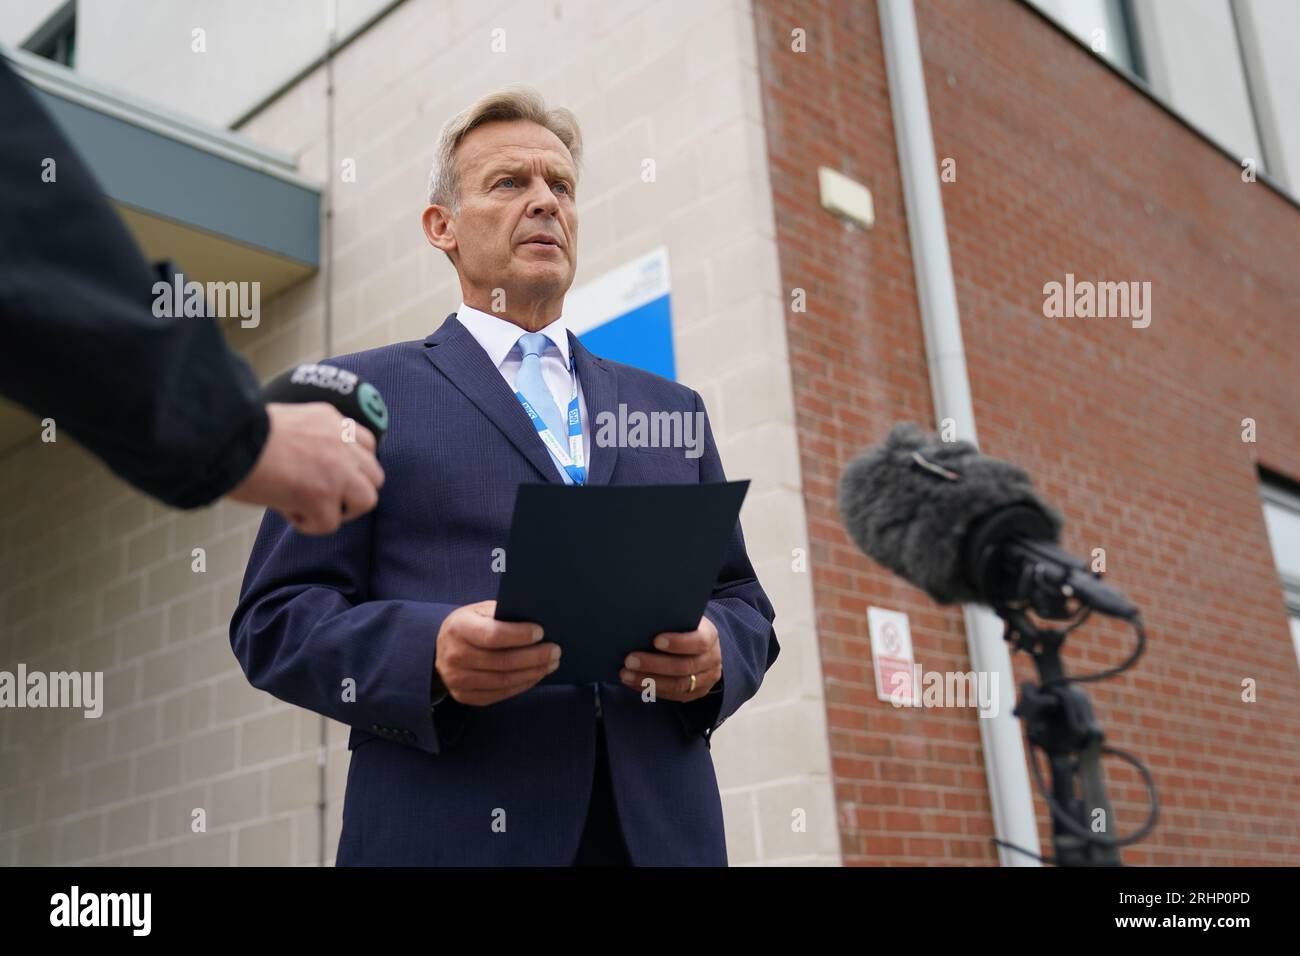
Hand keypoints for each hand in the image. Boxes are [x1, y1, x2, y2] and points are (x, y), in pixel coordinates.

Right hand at [227, 402, 384, 534]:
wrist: (225, 438)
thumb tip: (307, 465)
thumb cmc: (241, 432)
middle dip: (353, 489)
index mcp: (331, 419)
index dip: (353, 464)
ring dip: (342, 509)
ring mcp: (337, 471)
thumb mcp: (287, 423)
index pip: (366, 443)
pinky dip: (308, 523)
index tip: (334, 474)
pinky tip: (285, 509)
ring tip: (312, 507)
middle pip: (375, 475)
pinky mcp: (323, 498)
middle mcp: (342, 443)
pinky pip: (329, 524)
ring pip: (367, 500)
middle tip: (322, 496)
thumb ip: (309, 439)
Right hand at [435, 600, 560, 705]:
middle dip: (534, 657)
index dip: (519, 636)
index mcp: (458, 628)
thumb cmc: (470, 625)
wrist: (442, 649)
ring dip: (533, 673)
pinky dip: (522, 685)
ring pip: (504, 680)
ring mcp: (457, 680)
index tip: (541, 632)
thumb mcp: (480, 611)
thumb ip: (503, 614)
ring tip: (551, 663)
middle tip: (555, 650)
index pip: (493, 635)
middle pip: (502, 661)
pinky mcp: (465, 696)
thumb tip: (538, 619)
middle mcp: (454, 656)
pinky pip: (500, 694)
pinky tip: (536, 675)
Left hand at [619, 614, 721, 701]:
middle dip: (654, 665)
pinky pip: (673, 696)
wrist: (698, 645)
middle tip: (630, 660)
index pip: (699, 642)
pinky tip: (634, 683)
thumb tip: (641, 620)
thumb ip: (669, 620)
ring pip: (678, 685)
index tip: (655, 641)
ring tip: (626, 674)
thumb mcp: (682, 618)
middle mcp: (712, 660)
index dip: (678, 643)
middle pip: (685, 667)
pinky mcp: (695, 693)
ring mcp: (706, 679)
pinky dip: (651, 689)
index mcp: (710, 636)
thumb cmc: (683, 627)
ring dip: (649, 681)